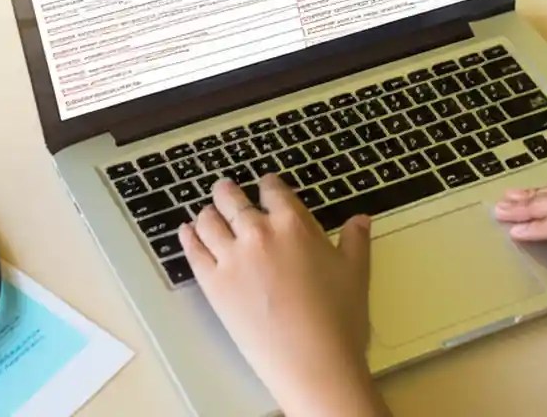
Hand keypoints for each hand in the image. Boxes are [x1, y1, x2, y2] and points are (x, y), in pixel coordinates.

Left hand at [180, 175, 388, 416]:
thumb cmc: (339, 319)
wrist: (312, 361)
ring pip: (208, 221)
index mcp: (293, 225)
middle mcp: (258, 233)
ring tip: (207, 212)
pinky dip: (188, 237)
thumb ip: (355, 241)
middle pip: (233, 200)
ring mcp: (231, 258)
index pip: (274, 191)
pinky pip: (194, 252)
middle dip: (228, 192)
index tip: (266, 185)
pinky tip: (186, 232)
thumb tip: (360, 220)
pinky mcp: (213, 284)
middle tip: (225, 190)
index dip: (268, 185)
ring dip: (207, 212)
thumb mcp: (356, 273)